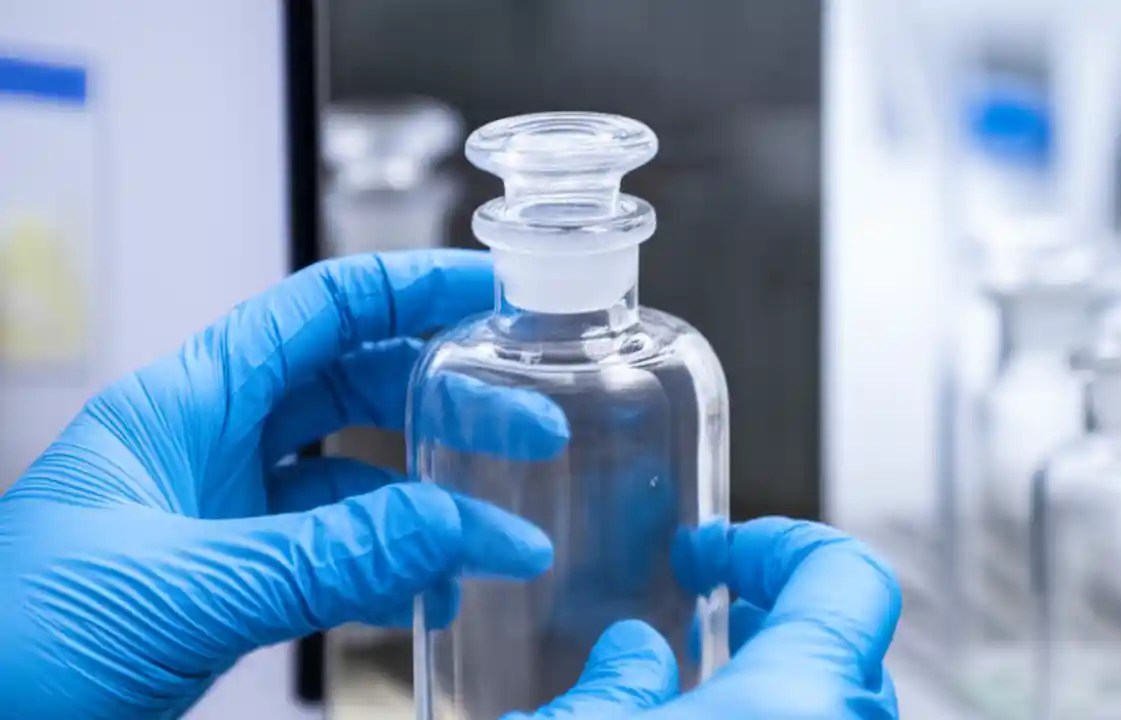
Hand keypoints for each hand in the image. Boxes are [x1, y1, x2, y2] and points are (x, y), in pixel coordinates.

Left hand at [0, 250, 567, 718]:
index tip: (489, 290)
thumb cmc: (16, 649)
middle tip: (527, 422)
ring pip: (354, 477)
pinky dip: (394, 565)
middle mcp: (208, 448)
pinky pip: (337, 554)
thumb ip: (330, 559)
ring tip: (501, 530)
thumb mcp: (184, 588)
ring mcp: (223, 516)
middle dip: (444, 399)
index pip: (316, 313)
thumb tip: (459, 528)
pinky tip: (437, 588)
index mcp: (182, 407)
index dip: (407, 287)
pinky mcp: (234, 581)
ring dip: (430, 498)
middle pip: (353, 388)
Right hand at [511, 518, 900, 719]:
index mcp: (804, 699)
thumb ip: (612, 681)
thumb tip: (636, 653)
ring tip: (705, 669)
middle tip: (710, 599)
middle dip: (772, 605)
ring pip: (835, 696)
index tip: (715, 551)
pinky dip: (779, 710)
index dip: (780, 543)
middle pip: (845, 636)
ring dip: (775, 667)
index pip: (846, 575)